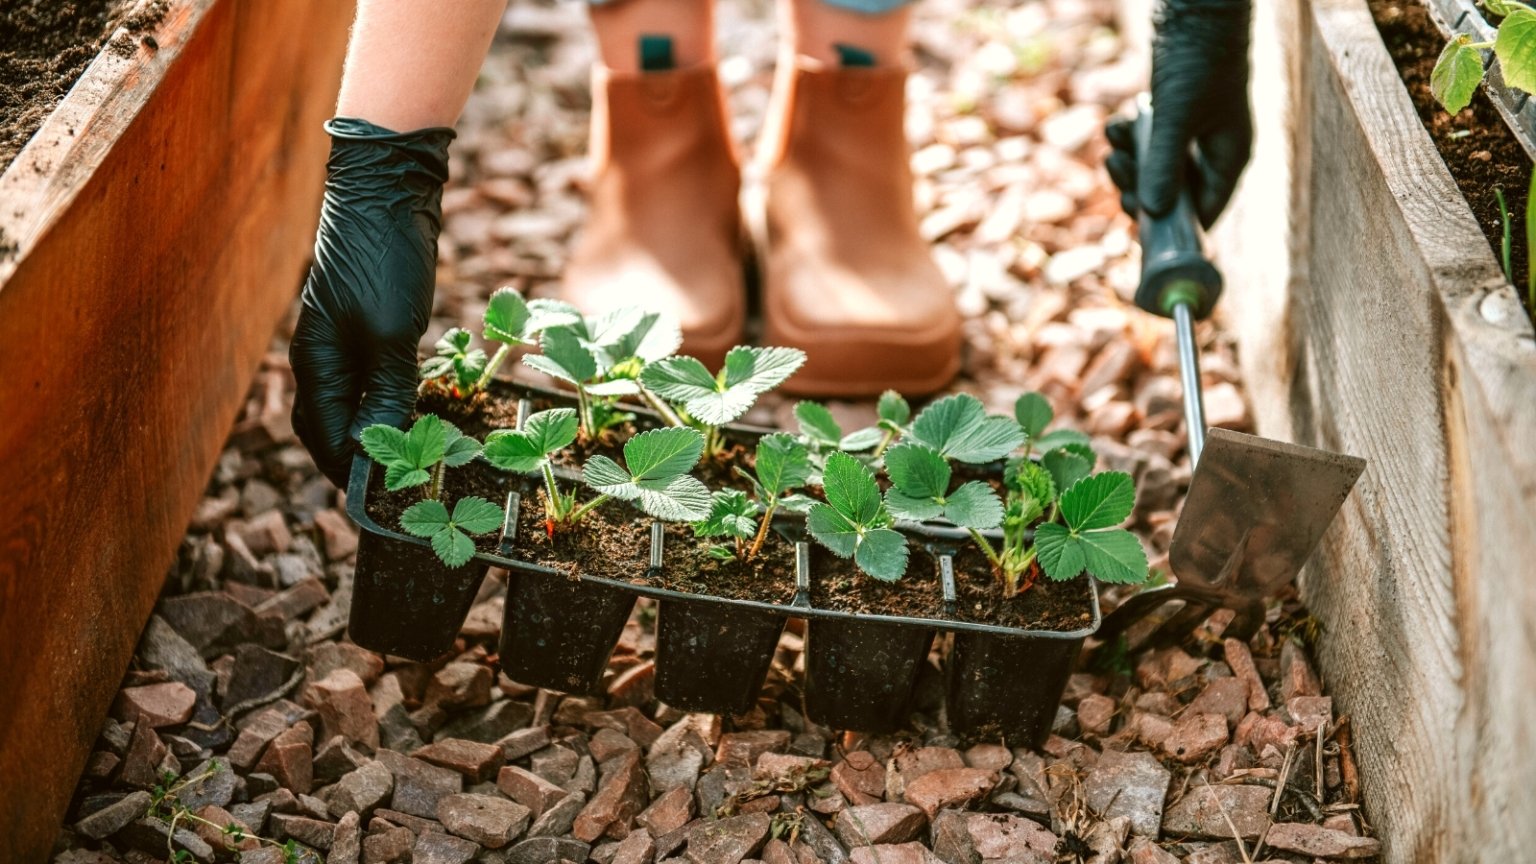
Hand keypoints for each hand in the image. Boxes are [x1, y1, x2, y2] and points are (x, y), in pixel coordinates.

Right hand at [290, 117, 453, 487]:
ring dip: (376, 432)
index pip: (324, 438)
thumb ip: (384, 392)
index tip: (386, 499)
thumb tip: (376, 449)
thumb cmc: (383, 259)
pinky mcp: (367, 324)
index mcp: (316, 364)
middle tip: (400, 487)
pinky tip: (417, 412)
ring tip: (413, 458)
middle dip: (359, 459)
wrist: (388, 190)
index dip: (351, 472)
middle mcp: (322, 358)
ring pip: (352, 405)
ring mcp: (342, 340)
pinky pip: (371, 379)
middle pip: (331, 428)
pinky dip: (389, 403)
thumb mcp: (390, 333)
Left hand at [1106, 0, 1251, 227]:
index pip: (1203, 213)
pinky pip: (1144, 143)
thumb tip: (1151, 213)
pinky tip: (1119, 123)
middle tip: (1119, 168)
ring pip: (1153, 169)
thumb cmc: (1198, 61)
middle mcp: (1213, 152)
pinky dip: (1127, 137)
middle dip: (1140, 186)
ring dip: (1128, 159)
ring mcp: (1191, 135)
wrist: (1196, 12)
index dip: (1170, 225)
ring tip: (1119, 138)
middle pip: (1171, 195)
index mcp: (1229, 159)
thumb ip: (1164, 166)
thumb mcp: (1177, 118)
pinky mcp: (1169, 119)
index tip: (1136, 224)